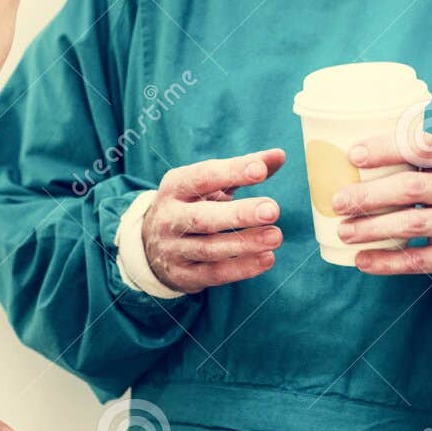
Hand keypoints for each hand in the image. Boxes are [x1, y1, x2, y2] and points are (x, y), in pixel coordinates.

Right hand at [143, 149, 286, 292]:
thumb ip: (243, 169)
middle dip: (239, 214)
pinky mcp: (182, 275)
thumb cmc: (192, 206)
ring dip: (245, 243)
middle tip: (273, 210)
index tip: (261, 170)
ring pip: (209, 248)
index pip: (203, 177)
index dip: (232, 172)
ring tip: (275, 236)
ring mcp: (173, 248)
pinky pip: (214, 273)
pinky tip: (267, 258)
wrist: (152, 246)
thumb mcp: (209, 184)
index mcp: (175, 187)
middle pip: (203, 218)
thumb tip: (279, 155)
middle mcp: (169, 217)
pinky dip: (242, 268)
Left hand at [331, 132, 431, 284]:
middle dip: (371, 195)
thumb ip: (412, 166)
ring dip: (374, 229)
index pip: (422, 146)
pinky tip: (362, 260)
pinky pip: (419, 259)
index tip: (353, 155)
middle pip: (413, 188)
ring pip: (414, 224)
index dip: (387, 149)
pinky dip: (387, 261)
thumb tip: (345, 166)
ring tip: (344, 232)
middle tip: (338, 201)